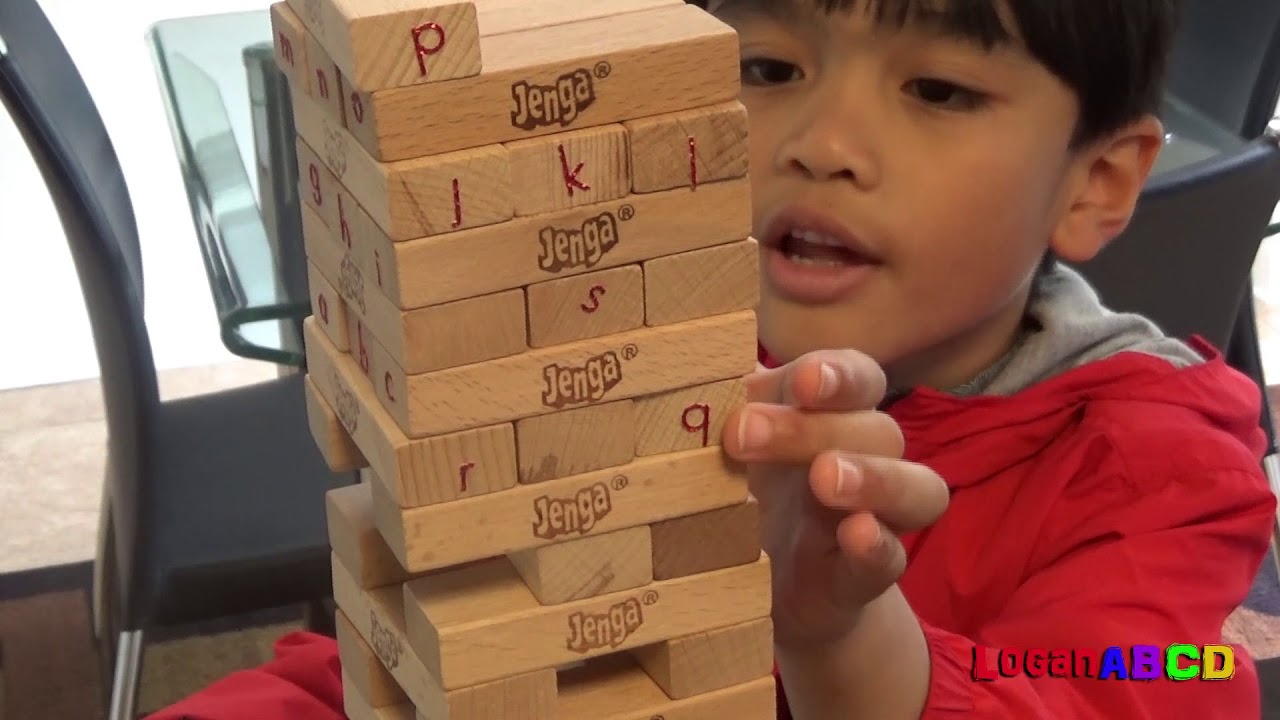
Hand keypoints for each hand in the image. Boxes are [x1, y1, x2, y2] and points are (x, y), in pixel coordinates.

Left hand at [723, 349, 949, 646]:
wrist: (761, 585)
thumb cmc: (749, 490)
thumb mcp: (731, 443)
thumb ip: (723, 402)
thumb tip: (692, 359)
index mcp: (831, 416)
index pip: (858, 379)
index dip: (838, 374)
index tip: (801, 379)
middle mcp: (866, 460)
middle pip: (876, 429)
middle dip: (814, 427)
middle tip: (744, 435)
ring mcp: (873, 519)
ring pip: (915, 488)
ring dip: (873, 477)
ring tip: (826, 477)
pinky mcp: (862, 578)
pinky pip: (891, 559)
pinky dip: (877, 546)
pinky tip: (856, 534)